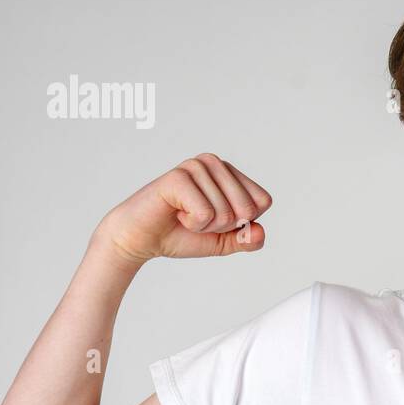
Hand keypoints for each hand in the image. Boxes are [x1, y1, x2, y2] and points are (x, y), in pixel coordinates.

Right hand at [94, 153, 272, 264]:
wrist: (140, 239)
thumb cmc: (180, 234)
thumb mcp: (222, 241)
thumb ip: (246, 239)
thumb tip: (260, 232)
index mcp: (230, 173)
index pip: (263, 201)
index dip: (242, 222)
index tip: (215, 220)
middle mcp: (215, 163)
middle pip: (248, 208)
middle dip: (223, 226)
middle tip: (197, 219)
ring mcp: (196, 166)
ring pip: (226, 213)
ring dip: (205, 226)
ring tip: (183, 215)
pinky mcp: (179, 176)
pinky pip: (205, 214)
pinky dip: (192, 224)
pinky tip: (175, 213)